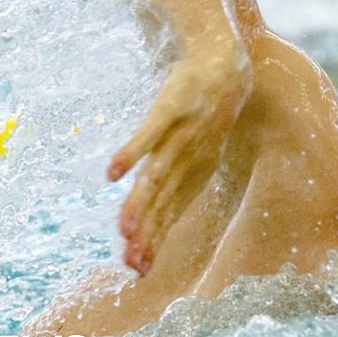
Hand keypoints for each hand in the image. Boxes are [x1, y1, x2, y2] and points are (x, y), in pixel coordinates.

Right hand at [109, 44, 251, 274]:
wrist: (224, 66)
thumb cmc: (205, 115)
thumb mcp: (196, 153)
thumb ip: (171, 183)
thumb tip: (152, 215)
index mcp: (195, 174)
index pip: (170, 213)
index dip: (155, 241)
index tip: (139, 270)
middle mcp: (188, 160)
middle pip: (162, 202)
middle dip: (148, 235)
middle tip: (131, 264)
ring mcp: (180, 134)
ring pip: (156, 175)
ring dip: (140, 203)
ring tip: (125, 230)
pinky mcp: (170, 107)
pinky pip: (148, 133)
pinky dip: (131, 153)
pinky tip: (113, 173)